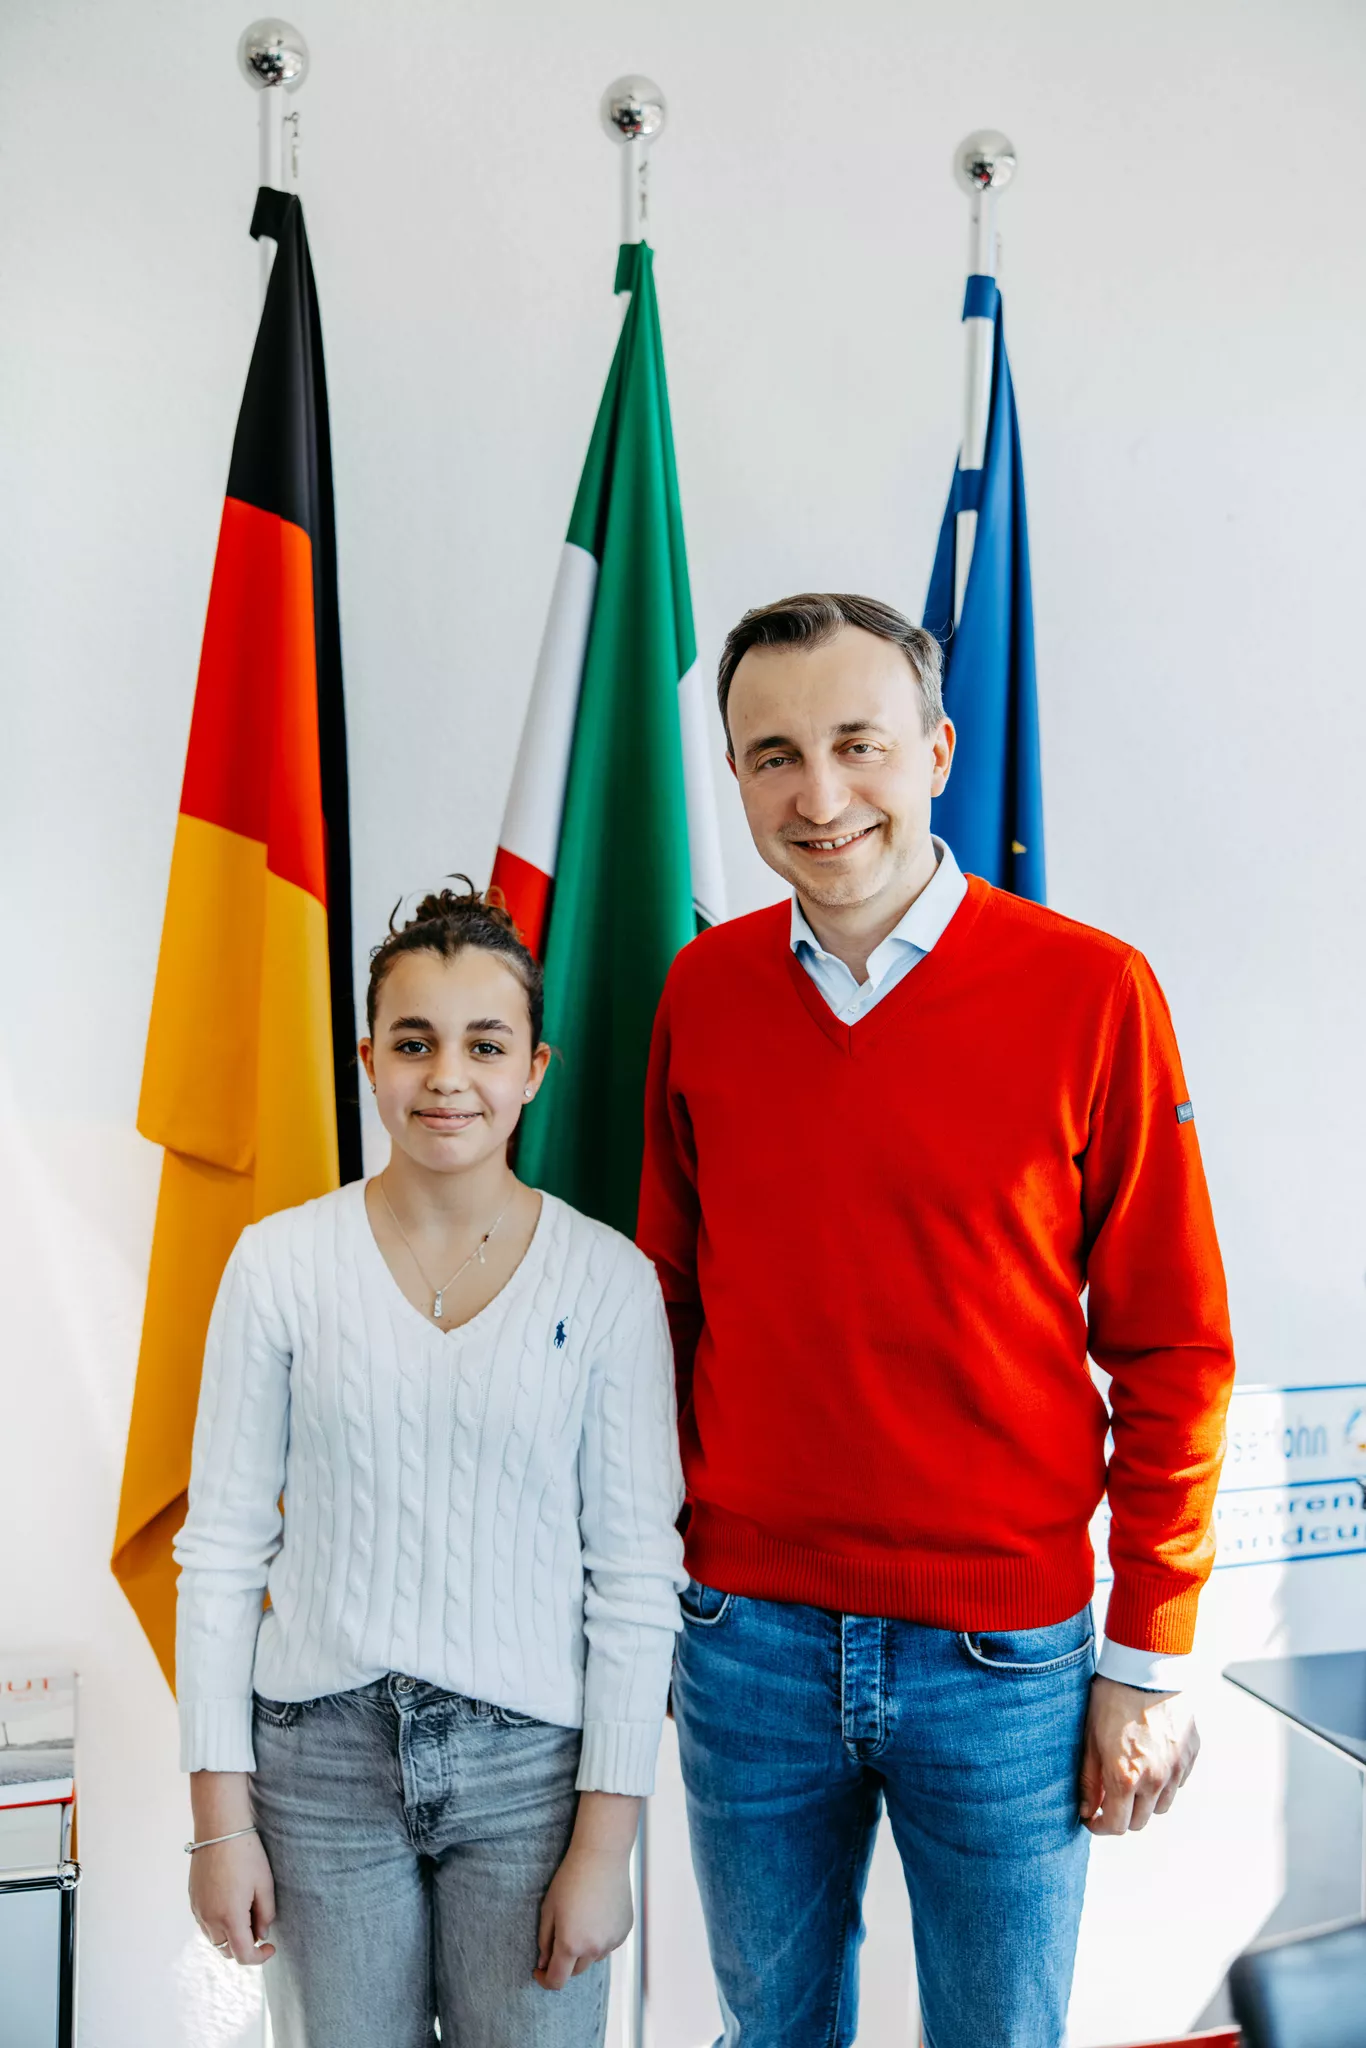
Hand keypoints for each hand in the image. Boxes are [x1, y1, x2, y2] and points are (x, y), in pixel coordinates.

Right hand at [189, 1830, 276, 1965]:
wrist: (219, 1829)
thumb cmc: (247, 1854)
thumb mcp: (265, 1884)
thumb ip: (265, 1914)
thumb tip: (261, 1934)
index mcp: (230, 1918)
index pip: (243, 1955)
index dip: (259, 1957)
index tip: (270, 1947)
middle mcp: (210, 1919)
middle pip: (226, 1950)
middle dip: (244, 1946)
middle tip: (258, 1925)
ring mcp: (198, 1910)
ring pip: (214, 1939)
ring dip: (229, 1936)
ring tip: (246, 1912)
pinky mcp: (193, 1900)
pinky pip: (205, 1923)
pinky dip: (218, 1924)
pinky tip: (230, 1903)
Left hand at [535, 1841, 632, 1990]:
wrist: (601, 1857)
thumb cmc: (570, 1879)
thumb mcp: (548, 1909)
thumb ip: (544, 1941)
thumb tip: (544, 1963)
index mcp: (570, 1944)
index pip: (557, 1980)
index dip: (545, 1980)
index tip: (539, 1971)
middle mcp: (593, 1948)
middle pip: (576, 1971)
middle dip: (564, 1962)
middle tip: (558, 1939)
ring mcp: (611, 1941)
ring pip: (592, 1958)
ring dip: (583, 1951)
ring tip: (579, 1922)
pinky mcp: (624, 1932)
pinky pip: (607, 1945)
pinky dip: (599, 1940)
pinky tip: (595, 1916)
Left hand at [1079, 1676, 1199, 1834]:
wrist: (1145, 1667)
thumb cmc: (1111, 1699)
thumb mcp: (1090, 1739)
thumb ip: (1089, 1781)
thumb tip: (1087, 1811)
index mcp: (1126, 1778)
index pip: (1116, 1825)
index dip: (1101, 1827)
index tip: (1093, 1819)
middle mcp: (1155, 1780)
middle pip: (1140, 1821)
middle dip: (1122, 1816)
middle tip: (1109, 1799)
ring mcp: (1176, 1768)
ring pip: (1161, 1805)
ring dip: (1145, 1802)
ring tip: (1131, 1779)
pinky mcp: (1190, 1755)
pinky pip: (1177, 1782)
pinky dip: (1164, 1781)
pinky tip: (1151, 1761)